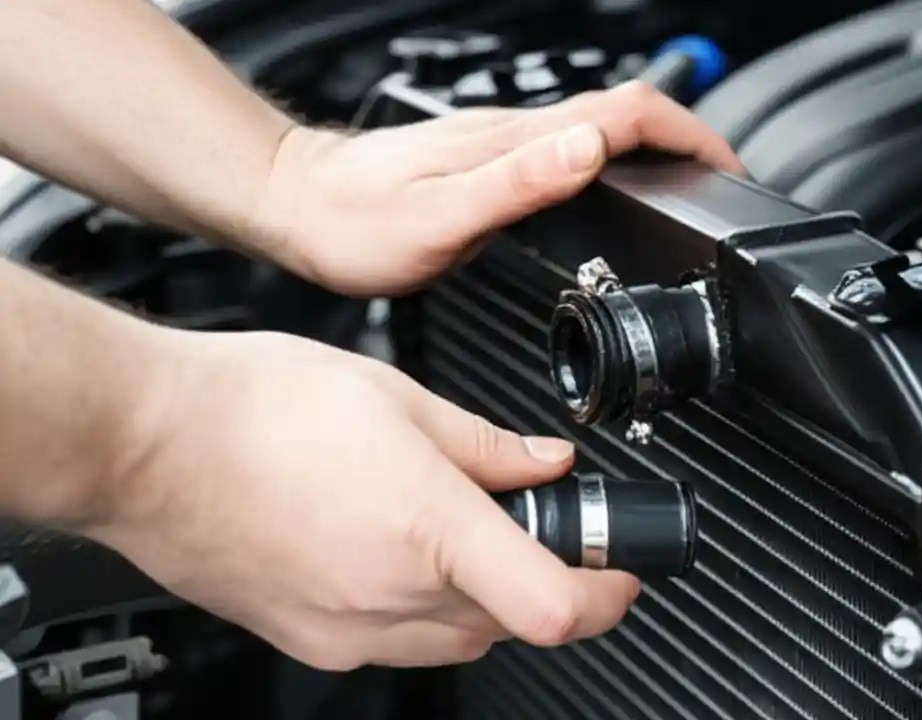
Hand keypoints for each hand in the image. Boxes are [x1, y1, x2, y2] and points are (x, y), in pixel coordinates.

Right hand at [86, 328, 639, 670]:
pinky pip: (394, 644)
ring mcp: (344, 629)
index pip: (554, 607)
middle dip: (542, 583)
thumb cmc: (255, 407)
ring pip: (457, 641)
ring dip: (482, 600)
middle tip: (530, 527)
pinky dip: (418, 608)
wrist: (146, 441)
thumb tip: (544, 463)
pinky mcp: (306, 641)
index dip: (607, 596)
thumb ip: (487, 443)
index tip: (620, 571)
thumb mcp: (398, 397)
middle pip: (512, 624)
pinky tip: (389, 548)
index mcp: (427, 527)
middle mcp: (389, 595)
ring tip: (449, 528)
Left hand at [248, 81, 743, 296]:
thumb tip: (592, 148)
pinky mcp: (492, 161)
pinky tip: (612, 190)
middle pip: (627, 117)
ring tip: (685, 188)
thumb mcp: (440, 218)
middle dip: (687, 142)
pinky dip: (613, 164)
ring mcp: (506, 145)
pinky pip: (571, 152)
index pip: (629, 115)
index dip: (690, 134)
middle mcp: (518, 135)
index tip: (726, 167)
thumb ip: (519, 184)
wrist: (301, 206)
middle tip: (720, 181)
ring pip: (602, 131)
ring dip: (655, 151)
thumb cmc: (357, 222)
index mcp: (520, 144)